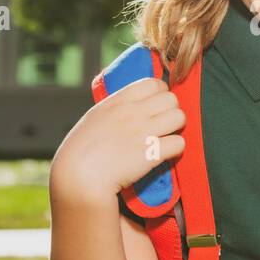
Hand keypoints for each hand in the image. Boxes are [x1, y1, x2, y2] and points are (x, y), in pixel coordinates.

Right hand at [50, 78, 186, 211]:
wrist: (79, 176)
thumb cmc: (81, 150)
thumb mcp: (95, 117)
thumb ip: (115, 108)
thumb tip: (129, 104)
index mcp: (119, 101)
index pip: (154, 83)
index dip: (160, 94)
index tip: (156, 106)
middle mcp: (134, 112)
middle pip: (171, 98)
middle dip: (171, 111)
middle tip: (163, 125)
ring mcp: (144, 132)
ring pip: (180, 117)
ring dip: (176, 128)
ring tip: (166, 138)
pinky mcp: (152, 153)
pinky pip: (179, 143)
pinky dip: (176, 150)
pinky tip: (166, 154)